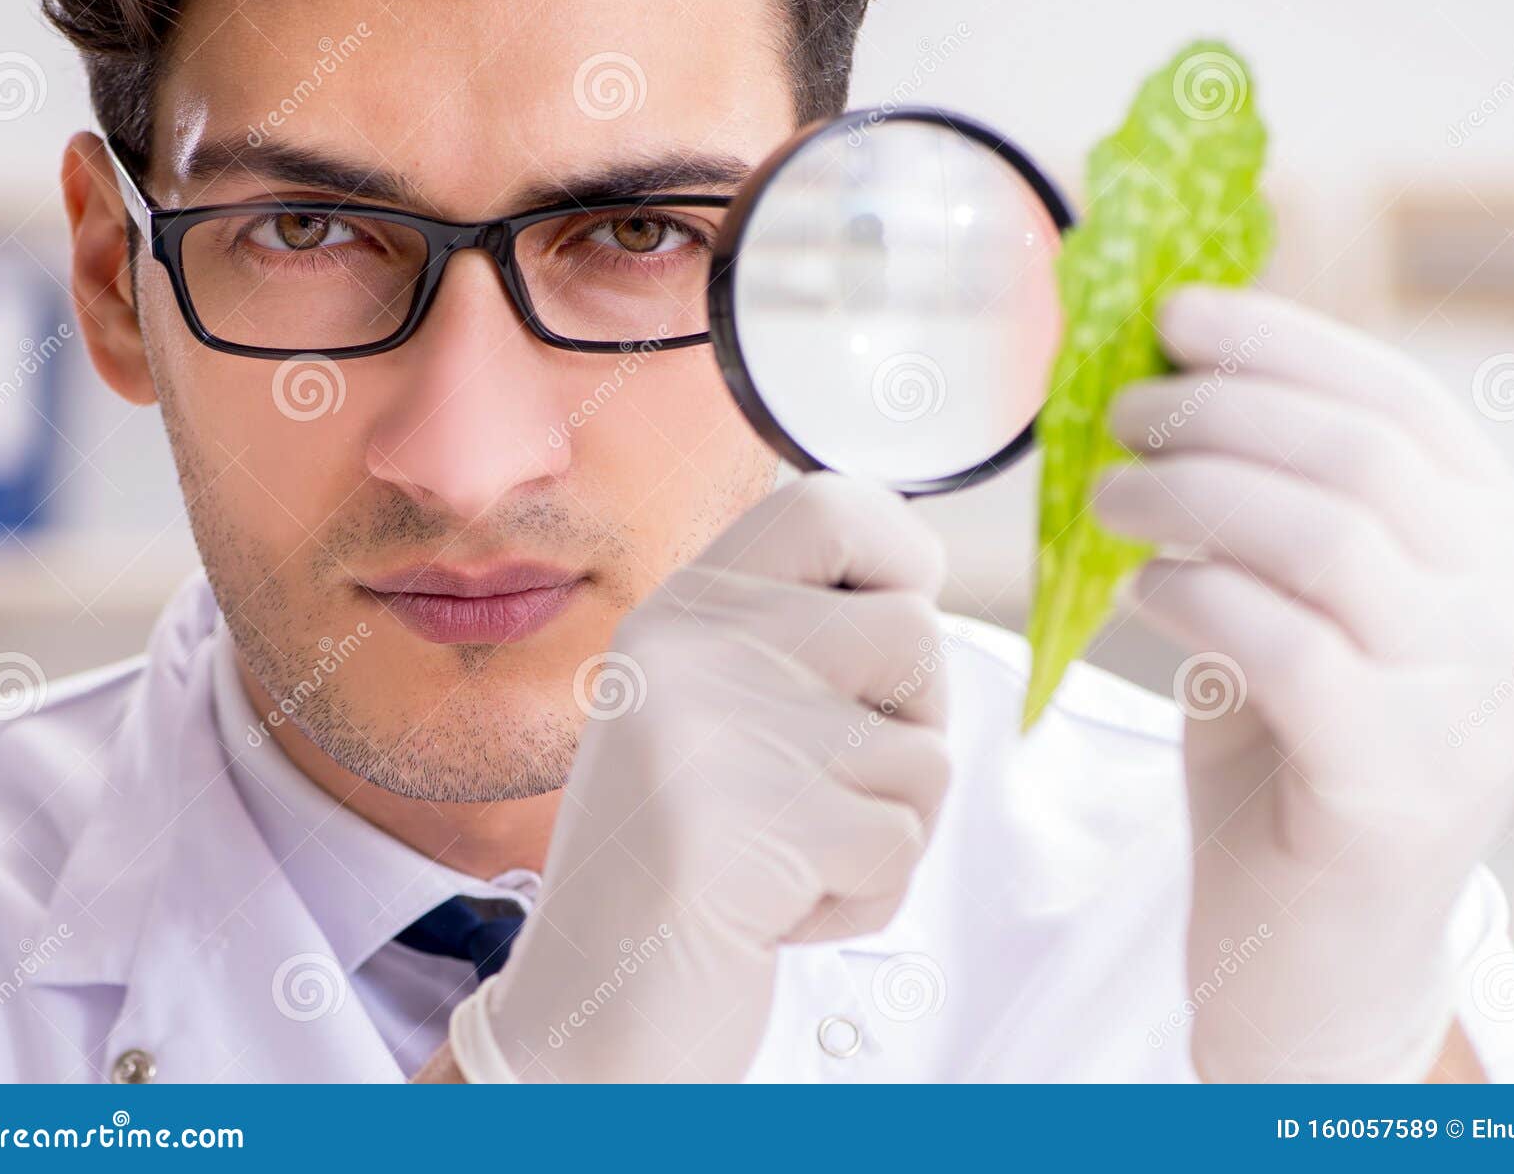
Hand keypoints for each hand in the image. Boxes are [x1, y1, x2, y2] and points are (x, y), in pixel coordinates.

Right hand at [449, 472, 951, 1081]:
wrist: (590, 1008)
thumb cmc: (673, 865)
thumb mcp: (707, 715)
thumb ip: (790, 648)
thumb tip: (922, 595)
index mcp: (682, 612)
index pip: (826, 505)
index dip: (900, 548)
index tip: (904, 603)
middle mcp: (692, 649)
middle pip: (913, 635)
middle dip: (911, 728)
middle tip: (832, 790)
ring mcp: (720, 730)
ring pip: (923, 751)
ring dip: (886, 826)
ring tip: (788, 856)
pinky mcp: (757, 824)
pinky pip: (899, 844)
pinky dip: (864, 896)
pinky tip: (777, 908)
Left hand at [1095, 286, 1513, 1080]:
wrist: (1309, 947)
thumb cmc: (1286, 759)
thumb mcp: (1289, 606)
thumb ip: (1261, 506)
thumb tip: (1164, 381)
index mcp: (1499, 550)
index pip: (1402, 403)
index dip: (1284, 342)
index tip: (1176, 314)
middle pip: (1360, 453)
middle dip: (1219, 410)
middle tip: (1116, 416)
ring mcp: (1470, 701)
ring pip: (1325, 532)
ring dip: (1190, 492)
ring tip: (1107, 499)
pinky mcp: (1396, 781)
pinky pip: (1283, 642)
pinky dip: (1194, 594)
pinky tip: (1140, 593)